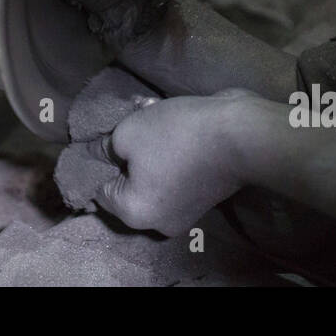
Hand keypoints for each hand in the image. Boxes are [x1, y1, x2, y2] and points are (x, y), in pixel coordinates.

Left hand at [95, 88, 280, 235]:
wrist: (240, 135)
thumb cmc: (174, 136)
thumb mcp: (127, 133)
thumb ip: (104, 147)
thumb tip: (96, 152)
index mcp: (136, 214)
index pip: (99, 191)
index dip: (95, 162)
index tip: (98, 137)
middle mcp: (160, 221)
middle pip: (127, 184)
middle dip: (123, 153)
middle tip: (124, 123)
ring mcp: (185, 209)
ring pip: (150, 174)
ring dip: (145, 146)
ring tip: (145, 114)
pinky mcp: (203, 193)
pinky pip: (172, 171)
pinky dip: (167, 149)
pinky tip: (165, 119)